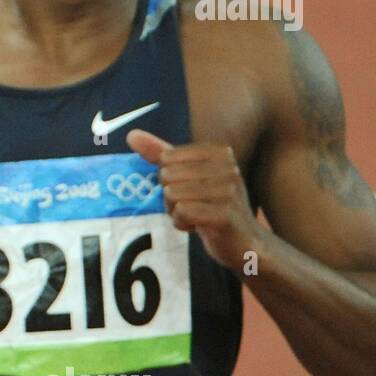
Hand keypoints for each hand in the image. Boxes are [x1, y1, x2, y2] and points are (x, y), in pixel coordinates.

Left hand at [127, 127, 259, 269]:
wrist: (243, 241)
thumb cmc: (212, 206)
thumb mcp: (187, 175)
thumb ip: (160, 153)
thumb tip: (132, 134)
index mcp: (218, 151)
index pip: (166, 158)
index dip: (169, 179)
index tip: (189, 189)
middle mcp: (227, 166)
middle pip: (167, 176)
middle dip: (170, 197)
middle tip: (192, 206)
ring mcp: (229, 190)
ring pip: (172, 194)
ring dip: (175, 212)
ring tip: (195, 216)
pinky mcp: (225, 214)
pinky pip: (182, 211)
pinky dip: (182, 223)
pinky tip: (196, 226)